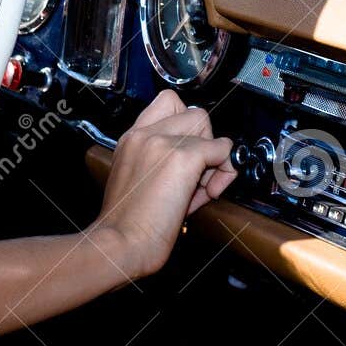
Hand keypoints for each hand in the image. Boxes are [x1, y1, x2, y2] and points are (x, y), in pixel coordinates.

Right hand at [87, 89, 236, 284]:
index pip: (167, 103)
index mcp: (131, 139)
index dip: (186, 126)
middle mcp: (144, 134)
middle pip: (193, 112)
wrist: (120, 242)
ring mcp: (163, 142)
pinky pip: (222, 150)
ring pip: (208, 126)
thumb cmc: (126, 225)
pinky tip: (208, 193)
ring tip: (201, 186)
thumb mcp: (136, 181)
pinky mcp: (183, 157)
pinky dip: (224, 172)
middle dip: (203, 141)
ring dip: (213, 155)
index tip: (189, 153)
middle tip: (197, 174)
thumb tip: (196, 168)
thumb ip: (158, 164)